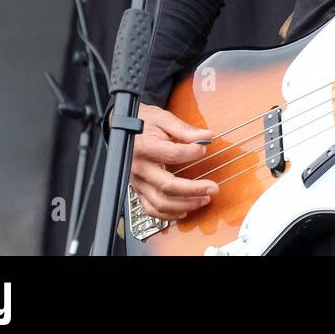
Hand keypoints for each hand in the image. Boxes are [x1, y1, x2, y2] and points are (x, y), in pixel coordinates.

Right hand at [129, 104, 216, 220]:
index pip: (172, 154)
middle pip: (167, 186)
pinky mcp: (138, 190)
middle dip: (193, 190)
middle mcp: (139, 168)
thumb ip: (184, 129)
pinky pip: (151, 209)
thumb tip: (206, 136)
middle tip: (213, 188)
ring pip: (160, 202)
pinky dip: (168, 214)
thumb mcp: (163, 119)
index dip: (191, 153)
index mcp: (144, 147)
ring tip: (204, 199)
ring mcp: (138, 182)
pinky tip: (184, 210)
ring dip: (185, 204)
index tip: (204, 148)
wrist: (122, 129)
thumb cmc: (143, 122)